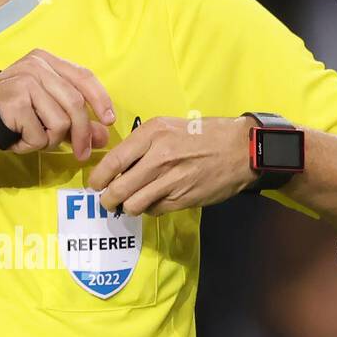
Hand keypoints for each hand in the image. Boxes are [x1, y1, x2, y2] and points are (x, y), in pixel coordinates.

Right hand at [0, 49, 115, 161]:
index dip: (101, 99)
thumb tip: (103, 136)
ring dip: (50, 140)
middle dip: (82, 134)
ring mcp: (25, 82)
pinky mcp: (15, 102)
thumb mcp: (46, 113)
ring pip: (60, 122)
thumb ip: (76, 122)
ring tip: (32, 138)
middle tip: (81, 155)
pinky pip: (39, 135)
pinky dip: (31, 145)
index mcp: (46, 61)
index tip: (109, 120)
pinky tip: (17, 138)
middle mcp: (37, 66)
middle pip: (75, 104)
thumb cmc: (11, 115)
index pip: (84, 76)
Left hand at [88, 115, 253, 215]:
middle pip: (118, 189)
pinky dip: (150, 209)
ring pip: (133, 205)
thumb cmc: (204, 135)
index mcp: (152, 133)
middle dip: (108, 199)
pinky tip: (156, 200)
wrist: (241, 149)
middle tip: (109, 200)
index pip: (113, 161)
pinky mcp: (182, 198)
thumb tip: (118, 165)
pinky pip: (154, 210)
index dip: (98, 178)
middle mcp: (158, 156)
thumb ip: (143, 144)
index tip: (94, 184)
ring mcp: (171, 180)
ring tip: (132, 202)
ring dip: (128, 207)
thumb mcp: (169, 127)